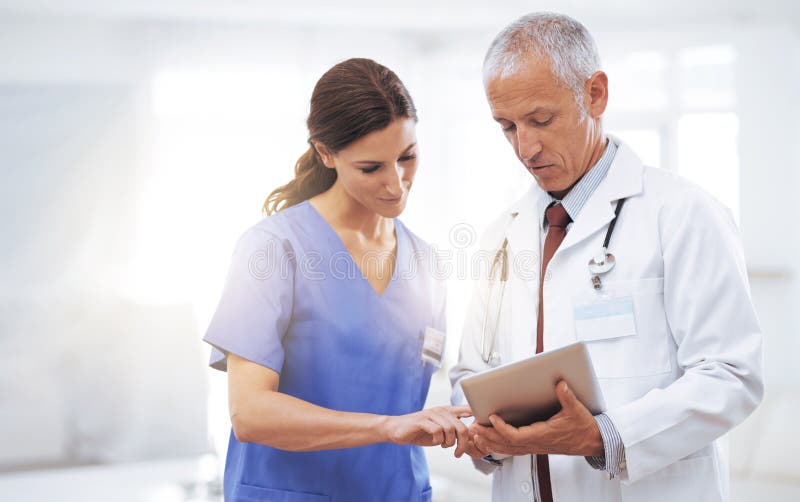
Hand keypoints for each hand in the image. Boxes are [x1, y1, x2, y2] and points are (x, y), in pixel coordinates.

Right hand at [384, 405, 472, 447]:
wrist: (396, 430)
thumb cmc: (420, 431)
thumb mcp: (439, 430)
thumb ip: (453, 430)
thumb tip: (470, 437)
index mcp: (447, 412)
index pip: (466, 409)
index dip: (477, 416)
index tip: (481, 427)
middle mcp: (440, 411)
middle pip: (461, 426)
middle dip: (463, 443)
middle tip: (458, 452)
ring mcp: (431, 415)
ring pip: (450, 429)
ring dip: (449, 442)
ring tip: (444, 446)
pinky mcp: (421, 421)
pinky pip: (437, 431)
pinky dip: (438, 440)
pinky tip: (436, 442)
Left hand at [469, 381, 603, 456]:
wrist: (591, 441)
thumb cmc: (583, 427)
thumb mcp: (576, 410)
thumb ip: (567, 396)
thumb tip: (560, 383)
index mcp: (543, 434)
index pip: (516, 436)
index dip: (501, 428)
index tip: (491, 417)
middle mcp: (536, 442)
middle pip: (506, 444)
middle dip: (487, 436)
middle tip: (472, 426)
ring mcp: (534, 446)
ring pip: (507, 449)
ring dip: (490, 442)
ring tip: (474, 434)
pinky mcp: (535, 445)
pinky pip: (512, 449)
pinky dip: (498, 445)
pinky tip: (489, 440)